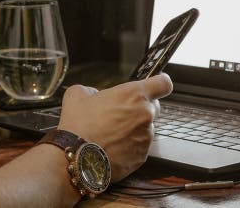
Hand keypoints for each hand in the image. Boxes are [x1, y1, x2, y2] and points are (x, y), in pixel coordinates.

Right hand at [57, 74, 172, 180]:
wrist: (76, 157)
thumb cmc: (78, 125)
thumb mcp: (77, 94)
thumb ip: (92, 89)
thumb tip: (94, 94)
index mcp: (134, 95)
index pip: (163, 83)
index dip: (161, 82)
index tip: (157, 84)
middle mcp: (145, 115)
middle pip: (154, 107)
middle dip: (140, 108)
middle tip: (121, 112)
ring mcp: (145, 137)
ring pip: (146, 128)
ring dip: (133, 128)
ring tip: (111, 133)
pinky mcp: (142, 156)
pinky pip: (139, 147)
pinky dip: (129, 146)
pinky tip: (112, 146)